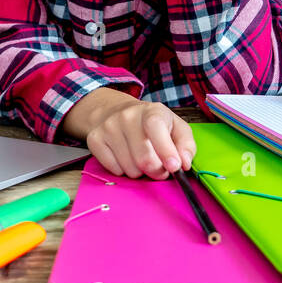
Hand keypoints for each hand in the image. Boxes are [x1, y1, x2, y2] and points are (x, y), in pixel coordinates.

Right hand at [63, 88, 196, 178]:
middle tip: (160, 168)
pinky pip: (114, 170)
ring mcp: (109, 127)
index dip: (166, 150)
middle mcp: (128, 116)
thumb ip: (186, 145)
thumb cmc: (152, 124)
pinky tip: (125, 157)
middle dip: (157, 170)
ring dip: (140, 171)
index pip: (156, 128)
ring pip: (130, 169)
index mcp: (151, 111)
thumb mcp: (175, 127)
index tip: (174, 167)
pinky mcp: (95, 140)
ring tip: (140, 158)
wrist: (116, 111)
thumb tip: (184, 163)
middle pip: (144, 159)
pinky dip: (123, 170)